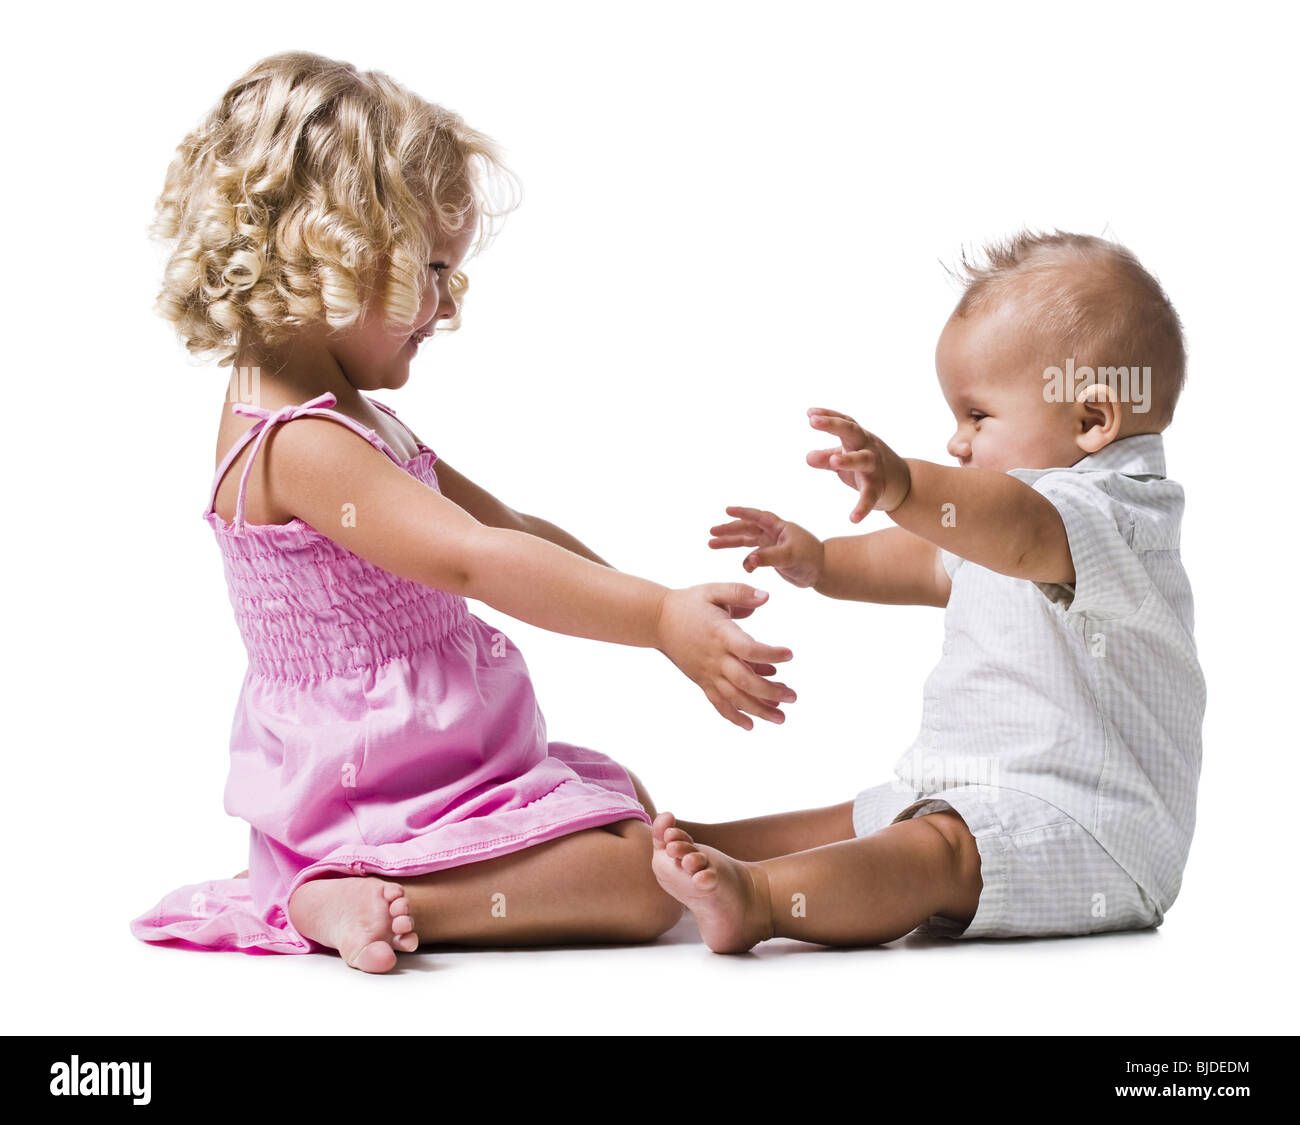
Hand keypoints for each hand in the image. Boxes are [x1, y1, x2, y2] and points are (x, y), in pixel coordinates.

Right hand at [655, 584, 795, 729]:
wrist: (657, 621)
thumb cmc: (688, 603)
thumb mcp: (713, 590)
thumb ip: (741, 592)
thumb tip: (766, 597)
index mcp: (721, 634)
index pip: (748, 649)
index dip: (770, 654)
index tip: (789, 655)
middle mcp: (715, 657)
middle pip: (745, 681)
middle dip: (771, 692)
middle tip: (793, 696)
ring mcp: (708, 672)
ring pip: (734, 697)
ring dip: (759, 709)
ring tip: (781, 718)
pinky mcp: (702, 680)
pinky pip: (717, 702)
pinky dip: (733, 716)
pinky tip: (751, 725)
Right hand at [709, 506, 824, 588]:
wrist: (822, 571)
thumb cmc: (810, 559)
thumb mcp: (790, 557)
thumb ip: (768, 557)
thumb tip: (748, 560)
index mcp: (779, 527)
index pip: (757, 516)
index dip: (742, 513)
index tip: (726, 510)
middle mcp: (773, 533)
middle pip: (747, 528)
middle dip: (729, 529)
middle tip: (712, 532)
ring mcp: (771, 544)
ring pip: (746, 540)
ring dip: (730, 542)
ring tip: (711, 544)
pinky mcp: (771, 556)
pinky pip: (753, 555)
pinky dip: (746, 560)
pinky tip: (745, 567)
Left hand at [806, 407, 910, 521]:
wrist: (904, 483)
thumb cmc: (867, 466)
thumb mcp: (846, 459)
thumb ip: (827, 457)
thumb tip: (807, 457)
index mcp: (858, 439)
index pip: (843, 422)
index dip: (827, 416)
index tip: (809, 413)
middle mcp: (867, 448)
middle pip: (852, 432)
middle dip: (833, 425)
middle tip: (813, 422)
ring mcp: (874, 467)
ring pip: (862, 460)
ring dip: (848, 459)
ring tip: (834, 461)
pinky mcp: (879, 487)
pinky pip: (870, 496)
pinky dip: (862, 507)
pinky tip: (853, 519)